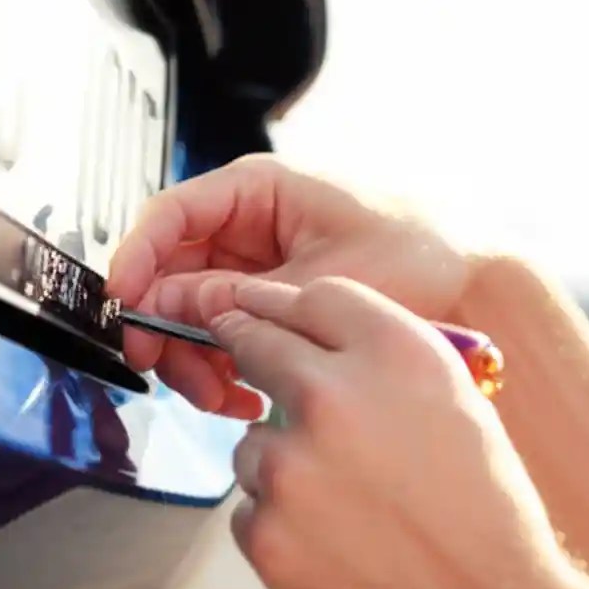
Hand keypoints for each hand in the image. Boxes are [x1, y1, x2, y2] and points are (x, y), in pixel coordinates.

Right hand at [107, 154, 470, 417]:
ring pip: (188, 314)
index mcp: (257, 191)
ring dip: (194, 360)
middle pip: (169, 274)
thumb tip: (173, 309)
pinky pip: (221, 336)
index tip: (121, 301)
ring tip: (224, 398)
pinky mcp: (264, 304)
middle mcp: (245, 224)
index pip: (170, 215)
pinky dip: (222, 370)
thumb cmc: (416, 251)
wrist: (468, 285)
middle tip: (166, 369)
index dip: (136, 257)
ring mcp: (251, 266)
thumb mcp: (323, 280)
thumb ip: (241, 297)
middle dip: (165, 328)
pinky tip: (245, 396)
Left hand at [199, 276, 588, 588]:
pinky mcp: (265, 528)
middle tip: (246, 355)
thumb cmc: (484, 514)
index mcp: (397, 355)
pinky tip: (332, 538)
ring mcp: (290, 466)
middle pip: (257, 343)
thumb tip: (310, 331)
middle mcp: (334, 396)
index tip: (257, 305)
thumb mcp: (456, 404)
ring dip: (280, 459)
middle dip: (250, 347)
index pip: (314, 296)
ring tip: (345, 500)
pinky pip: (251, 505)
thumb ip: (385, 355)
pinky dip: (279, 520)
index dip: (282, 301)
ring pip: (251, 439)